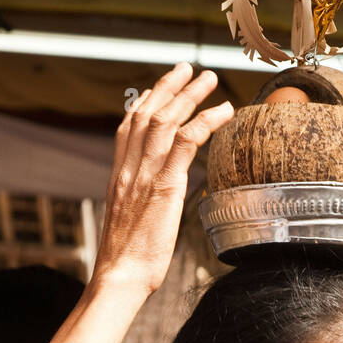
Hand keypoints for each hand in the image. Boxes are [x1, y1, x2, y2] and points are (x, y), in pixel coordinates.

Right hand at [91, 62, 233, 302]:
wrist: (119, 275)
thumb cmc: (126, 261)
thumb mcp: (130, 224)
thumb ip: (141, 204)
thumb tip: (155, 203)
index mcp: (119, 176)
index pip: (127, 128)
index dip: (143, 104)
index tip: (157, 88)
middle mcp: (129, 168)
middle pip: (146, 113)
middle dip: (168, 87)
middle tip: (188, 68)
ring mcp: (145, 174)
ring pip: (166, 119)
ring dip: (190, 94)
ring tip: (209, 78)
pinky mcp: (164, 184)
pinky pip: (185, 141)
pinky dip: (206, 121)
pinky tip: (223, 111)